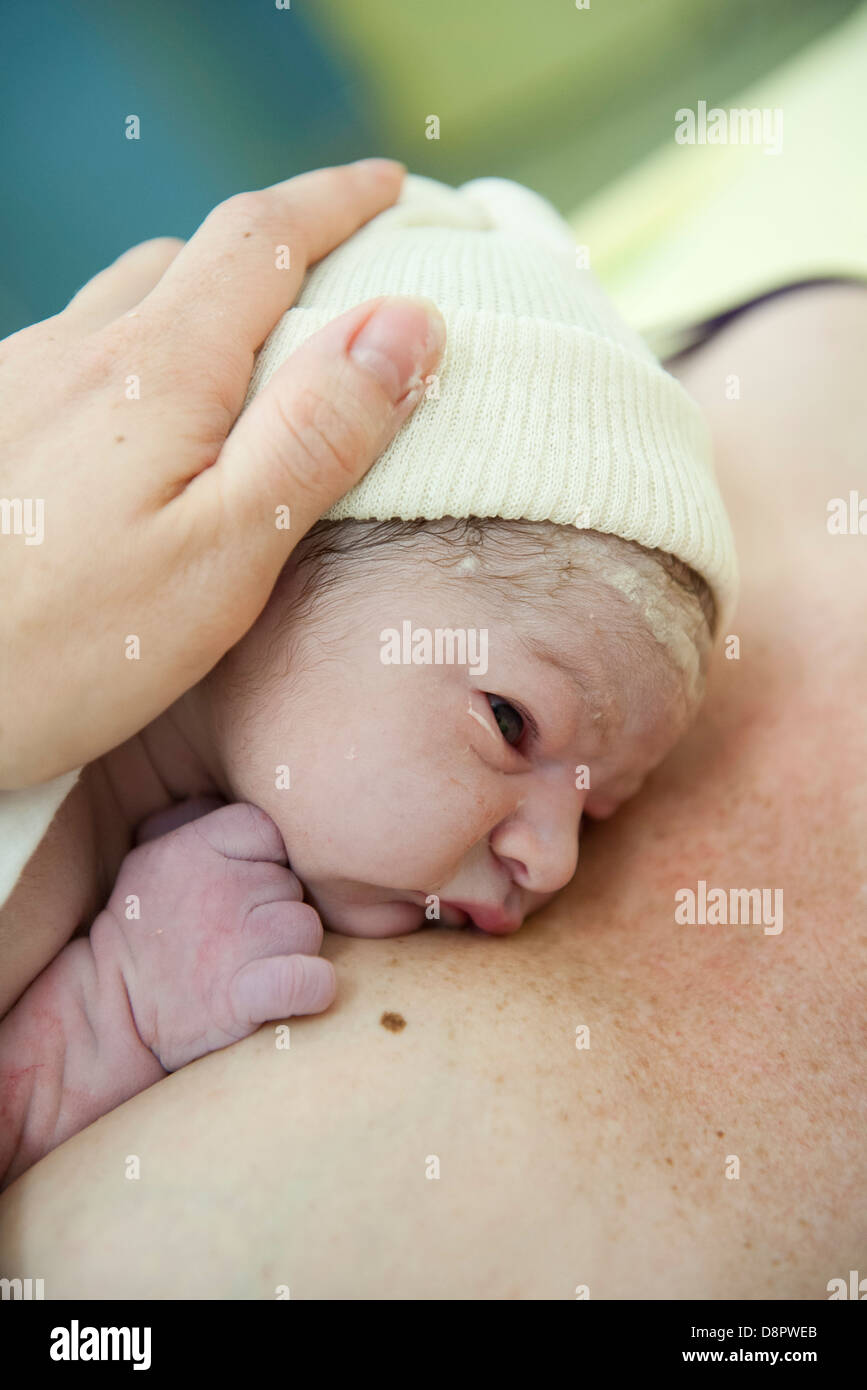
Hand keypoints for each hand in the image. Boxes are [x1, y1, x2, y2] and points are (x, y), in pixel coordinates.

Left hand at [0, 159, 444, 787]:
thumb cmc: (67, 650)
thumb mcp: (224, 556)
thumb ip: (314, 435)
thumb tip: (406, 323)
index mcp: (156, 372)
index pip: (262, 238)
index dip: (337, 202)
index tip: (391, 186)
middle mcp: (76, 352)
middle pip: (189, 260)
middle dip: (274, 253)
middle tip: (338, 287)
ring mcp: (17, 383)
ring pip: (126, 305)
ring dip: (198, 303)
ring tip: (251, 358)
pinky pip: (78, 355)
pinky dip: (139, 356)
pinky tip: (144, 428)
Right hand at [94, 801, 333, 1071]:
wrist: (108, 1010)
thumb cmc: (144, 931)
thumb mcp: (153, 858)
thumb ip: (200, 823)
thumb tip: (248, 797)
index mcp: (195, 846)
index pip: (269, 829)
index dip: (268, 859)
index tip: (246, 886)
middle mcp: (220, 887)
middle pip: (292, 883)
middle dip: (275, 908)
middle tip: (237, 935)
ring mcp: (236, 941)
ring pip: (307, 928)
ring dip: (291, 948)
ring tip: (250, 964)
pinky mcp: (244, 996)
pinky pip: (311, 981)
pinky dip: (313, 988)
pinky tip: (296, 991)